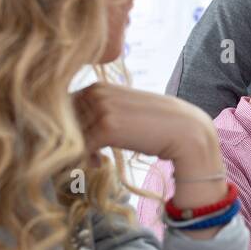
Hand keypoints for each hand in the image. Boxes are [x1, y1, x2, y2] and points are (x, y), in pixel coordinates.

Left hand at [74, 83, 228, 235]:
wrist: (187, 132)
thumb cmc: (159, 124)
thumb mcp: (127, 111)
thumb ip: (104, 112)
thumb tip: (79, 127)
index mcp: (100, 87)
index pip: (65, 107)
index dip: (68, 128)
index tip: (81, 143)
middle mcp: (97, 93)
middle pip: (63, 121)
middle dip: (69, 141)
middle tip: (86, 156)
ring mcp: (101, 109)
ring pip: (69, 135)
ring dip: (77, 152)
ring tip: (95, 160)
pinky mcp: (107, 128)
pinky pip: (81, 147)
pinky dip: (84, 159)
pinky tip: (100, 163)